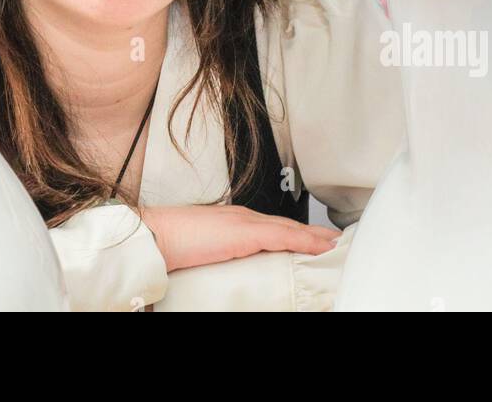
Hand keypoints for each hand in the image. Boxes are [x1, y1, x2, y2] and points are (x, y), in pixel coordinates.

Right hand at [139, 204, 339, 271]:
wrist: (156, 235)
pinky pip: (284, 235)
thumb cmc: (171, 244)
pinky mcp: (247, 232)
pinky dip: (305, 240)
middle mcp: (243, 216)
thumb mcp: (204, 253)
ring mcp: (246, 222)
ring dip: (315, 236)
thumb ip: (221, 259)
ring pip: (290, 228)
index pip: (272, 227)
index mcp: (233, 221)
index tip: (314, 241)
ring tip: (335, 244)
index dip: (295, 233)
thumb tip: (228, 274)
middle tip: (334, 242)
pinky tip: (321, 246)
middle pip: (286, 224)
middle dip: (311, 233)